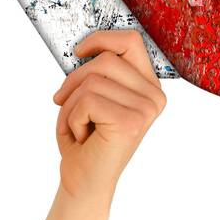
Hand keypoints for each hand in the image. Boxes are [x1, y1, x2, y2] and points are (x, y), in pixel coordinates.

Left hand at [50, 30, 165, 203]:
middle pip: (106, 59)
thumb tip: (85, 46)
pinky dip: (71, 118)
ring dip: (71, 104)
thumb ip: (98, 71)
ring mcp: (146, 109)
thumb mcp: (93, 96)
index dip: (101, 38)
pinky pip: (86, 100)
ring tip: (77, 125)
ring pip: (92, 80)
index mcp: (148, 86)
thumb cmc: (86, 139)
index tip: (78, 51)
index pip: (130, 41)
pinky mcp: (131, 122)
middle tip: (64, 104)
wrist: (84, 181)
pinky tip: (81, 136)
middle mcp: (154, 96)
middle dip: (74, 80)